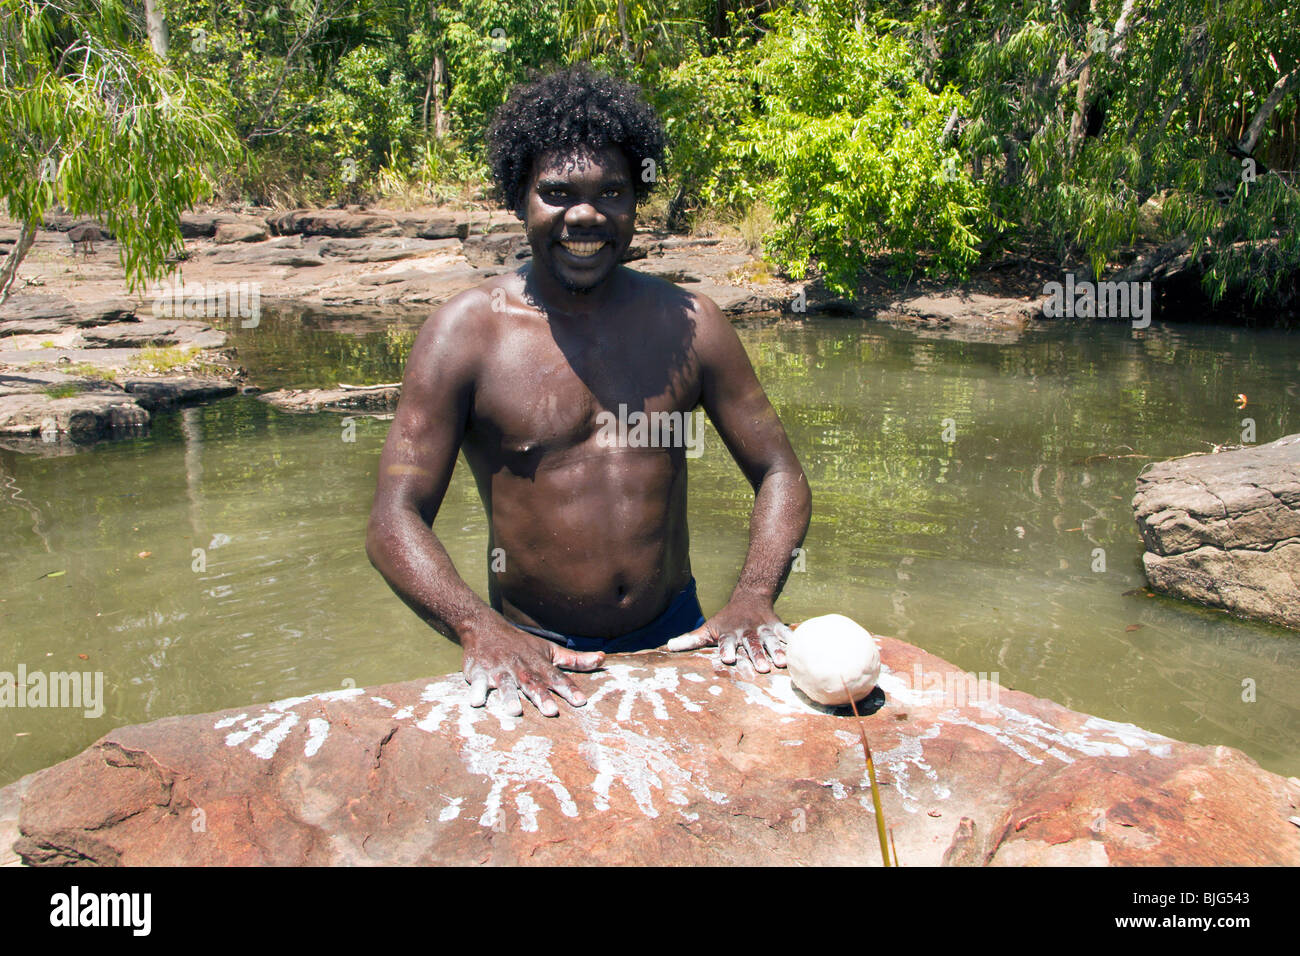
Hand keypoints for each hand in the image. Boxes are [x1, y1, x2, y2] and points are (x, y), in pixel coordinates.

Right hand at [462, 623, 603, 716]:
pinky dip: (476, 690)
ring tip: (514, 711)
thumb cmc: (522, 645)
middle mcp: (520, 667)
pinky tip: (476, 702)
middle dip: (541, 697)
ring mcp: (499, 669)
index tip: (581, 702)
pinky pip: (476, 682)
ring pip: (506, 684)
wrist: (484, 628)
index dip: (569, 689)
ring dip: (509, 697)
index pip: (557, 677)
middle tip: (551, 712)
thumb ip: (575, 660)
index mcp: (538, 664)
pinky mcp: (477, 671)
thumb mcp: (549, 650)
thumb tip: (602, 659)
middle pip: (532, 683)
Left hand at [665, 593, 791, 672]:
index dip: (727, 649)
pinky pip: (786, 634)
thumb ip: (691, 639)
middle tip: (762, 668)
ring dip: (776, 651)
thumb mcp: (708, 628)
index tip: (727, 659)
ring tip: (782, 663)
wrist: (749, 598)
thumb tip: (668, 646)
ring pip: (770, 640)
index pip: (727, 642)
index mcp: (729, 634)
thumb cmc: (726, 620)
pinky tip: (799, 651)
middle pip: (751, 644)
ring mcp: (763, 629)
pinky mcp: (776, 626)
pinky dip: (792, 641)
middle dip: (757, 655)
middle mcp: (747, 632)